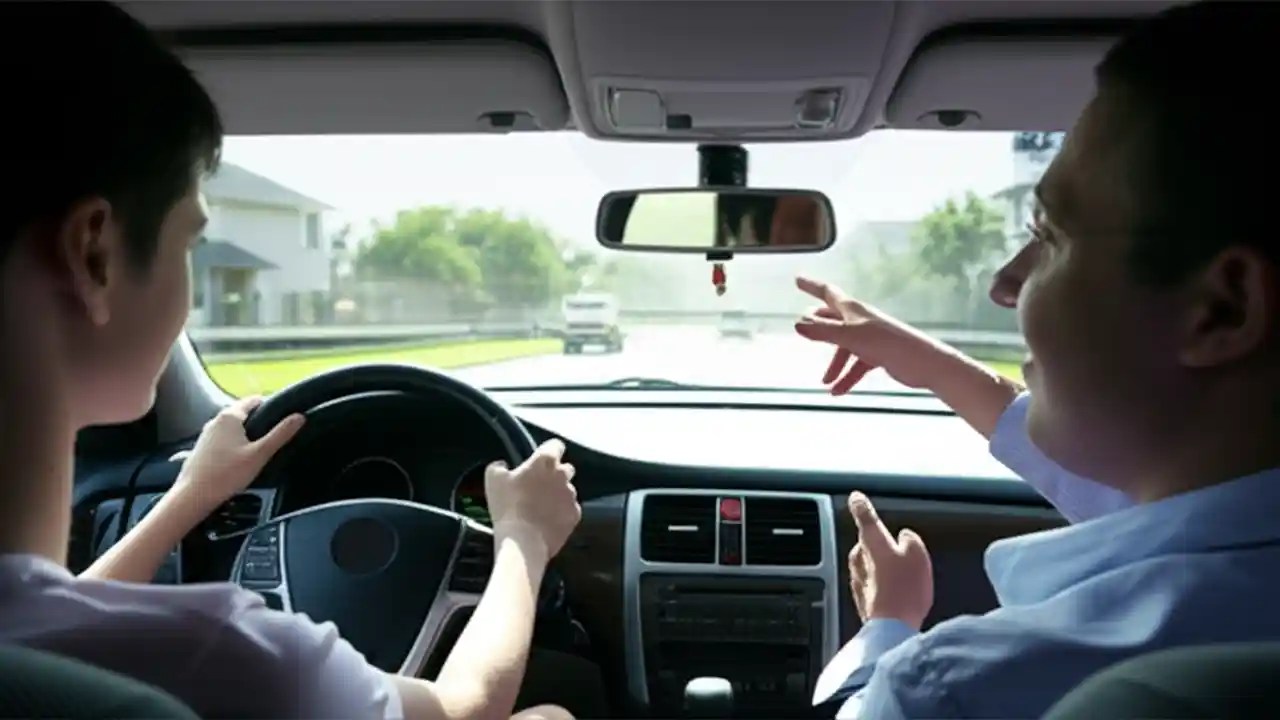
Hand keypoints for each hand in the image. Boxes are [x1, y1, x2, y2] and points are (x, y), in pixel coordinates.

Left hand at [174, 396, 304, 510]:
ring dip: (244, 434)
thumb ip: (280, 434)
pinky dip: (232, 443)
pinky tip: (238, 459)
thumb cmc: (227, 474)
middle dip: (258, 421)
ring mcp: (205, 434)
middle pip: (242, 413)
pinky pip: (221, 439)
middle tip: (274, 435)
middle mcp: (215, 420)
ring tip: (258, 449)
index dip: (270, 405)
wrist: (193, 496)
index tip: (282, 416)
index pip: (253, 400)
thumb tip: (300, 417)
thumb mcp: (260, 454)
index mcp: (230, 416)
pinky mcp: (200, 448)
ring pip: (231, 427)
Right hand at [485, 438, 580, 558]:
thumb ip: (499, 466)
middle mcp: (563, 475)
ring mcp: (572, 496)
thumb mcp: (493, 479)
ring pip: (567, 490)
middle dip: (554, 474)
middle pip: (565, 468)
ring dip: (557, 495)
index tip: (539, 458)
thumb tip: (502, 465)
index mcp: (545, 461)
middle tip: (538, 486)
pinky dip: (561, 513)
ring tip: (540, 508)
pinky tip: (547, 521)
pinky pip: (569, 509)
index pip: (555, 445)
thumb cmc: (507, 506)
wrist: (523, 541)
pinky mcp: (575, 515)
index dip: (548, 450)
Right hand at [794, 276, 940, 392]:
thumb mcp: (849, 337)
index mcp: (852, 310)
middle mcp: (859, 320)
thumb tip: (797, 324)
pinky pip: (856, 365)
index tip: (797, 279)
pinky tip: (838, 392)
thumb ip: (823, 331)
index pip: (827, 293)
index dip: (811, 285)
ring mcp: (869, 338)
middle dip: (818, 325)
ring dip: (834, 364)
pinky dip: (847, 377)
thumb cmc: (887, 343)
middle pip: (832, 320)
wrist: (922, 363)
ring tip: (825, 382)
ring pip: (843, 348)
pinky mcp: (878, 354)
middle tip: (802, 327)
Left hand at [846, 491, 932, 629]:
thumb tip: (904, 538)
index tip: (856, 498)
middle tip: (897, 556)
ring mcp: (857, 580)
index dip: (861, 505)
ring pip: (867, 566)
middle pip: (866, 545)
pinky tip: (894, 596)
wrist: (893, 628)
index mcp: (872, 542)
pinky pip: (870, 586)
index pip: (864, 516)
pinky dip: (879, 587)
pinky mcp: (861, 600)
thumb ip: (910, 540)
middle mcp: (860, 559)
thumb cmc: (905, 589)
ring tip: (900, 581)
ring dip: (879, 569)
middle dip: (878, 547)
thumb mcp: (918, 554)